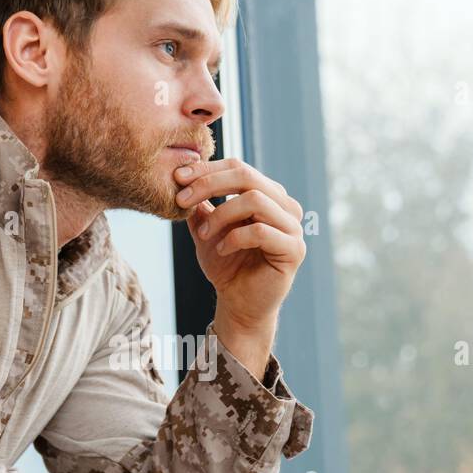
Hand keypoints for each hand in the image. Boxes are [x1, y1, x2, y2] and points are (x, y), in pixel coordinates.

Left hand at [174, 159, 306, 328]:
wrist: (239, 304)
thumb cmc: (227, 266)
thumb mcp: (207, 229)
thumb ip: (199, 205)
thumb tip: (183, 177)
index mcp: (268, 195)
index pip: (239, 168)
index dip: (207, 169)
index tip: (178, 178)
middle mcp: (285, 206)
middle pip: (247, 177)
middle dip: (209, 184)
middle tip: (183, 199)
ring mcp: (293, 227)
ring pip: (255, 200)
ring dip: (221, 214)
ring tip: (203, 234)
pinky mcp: (294, 250)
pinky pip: (260, 231)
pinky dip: (234, 238)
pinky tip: (221, 250)